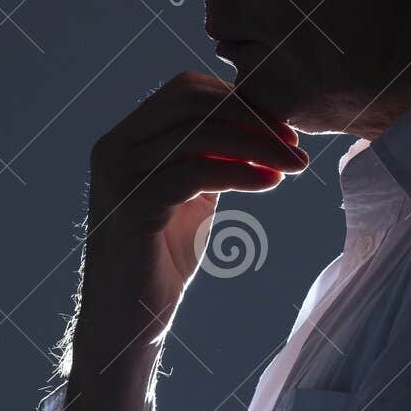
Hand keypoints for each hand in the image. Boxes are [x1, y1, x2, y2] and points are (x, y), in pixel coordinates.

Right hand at [56, 73, 307, 410]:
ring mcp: (118, 175)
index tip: (284, 126)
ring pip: (198, 134)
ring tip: (296, 164)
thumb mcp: (192, 193)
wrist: (128, 320)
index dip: (239, 100)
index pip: (187, 90)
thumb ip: (212, 154)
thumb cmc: (162, 256)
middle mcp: (115, 147)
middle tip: (295, 141)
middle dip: (252, 116)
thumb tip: (262, 121)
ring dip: (257, 144)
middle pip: (191, 101)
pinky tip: (273, 183)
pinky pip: (194, 172)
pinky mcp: (131, 206)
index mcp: (127, 136)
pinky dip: (240, 173)